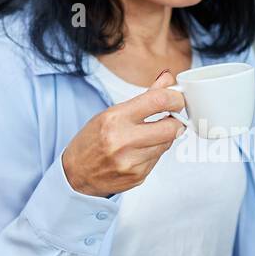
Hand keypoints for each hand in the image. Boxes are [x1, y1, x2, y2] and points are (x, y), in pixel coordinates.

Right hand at [61, 69, 186, 196]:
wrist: (76, 174)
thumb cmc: (92, 140)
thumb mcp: (112, 113)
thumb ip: (144, 98)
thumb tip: (167, 79)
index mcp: (115, 118)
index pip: (157, 101)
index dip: (175, 98)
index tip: (178, 99)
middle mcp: (123, 140)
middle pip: (171, 128)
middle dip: (177, 121)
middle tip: (173, 118)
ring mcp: (131, 161)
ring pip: (167, 144)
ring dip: (164, 138)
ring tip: (149, 135)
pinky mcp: (137, 176)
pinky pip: (158, 160)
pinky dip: (154, 153)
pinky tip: (139, 152)